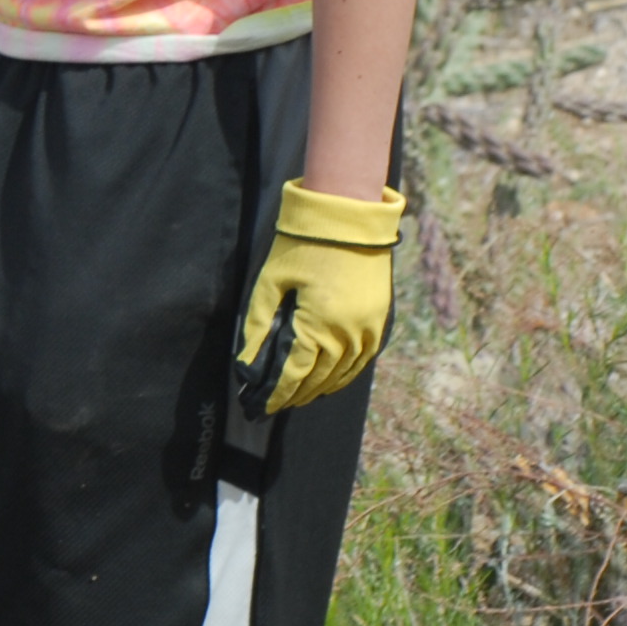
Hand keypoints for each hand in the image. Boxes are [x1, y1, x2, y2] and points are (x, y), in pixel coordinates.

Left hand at [234, 182, 400, 413]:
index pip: (295, 373)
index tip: (260, 407)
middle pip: (320, 377)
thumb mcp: (271, 283)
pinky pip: (365, 358)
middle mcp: (349, 332)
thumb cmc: (302, 246)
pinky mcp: (380, 318)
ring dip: (320, 388)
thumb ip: (258, 324)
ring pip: (344, 372)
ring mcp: (370, 327)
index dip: (277, 394)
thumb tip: (246, 362)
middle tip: (273, 406)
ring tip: (298, 398)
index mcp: (320, 324)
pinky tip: (331, 381)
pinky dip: (346, 374)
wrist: (348, 218)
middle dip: (295, 395)